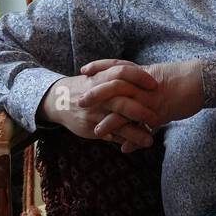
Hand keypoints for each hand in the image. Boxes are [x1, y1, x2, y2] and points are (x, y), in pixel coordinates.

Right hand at [38, 65, 160, 152]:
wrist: (58, 99)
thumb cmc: (87, 86)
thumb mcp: (99, 74)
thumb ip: (119, 75)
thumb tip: (148, 79)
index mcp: (102, 77)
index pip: (123, 71)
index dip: (140, 77)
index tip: (154, 84)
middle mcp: (99, 95)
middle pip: (123, 100)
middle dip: (142, 110)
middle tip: (157, 117)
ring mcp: (95, 112)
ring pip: (118, 122)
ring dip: (136, 132)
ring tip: (150, 140)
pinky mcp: (92, 127)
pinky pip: (111, 135)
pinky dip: (125, 140)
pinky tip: (138, 144)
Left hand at [78, 57, 203, 139]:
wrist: (203, 81)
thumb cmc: (186, 80)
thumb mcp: (164, 81)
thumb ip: (149, 87)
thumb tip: (143, 89)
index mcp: (143, 74)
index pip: (116, 66)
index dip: (100, 67)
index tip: (85, 69)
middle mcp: (143, 85)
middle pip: (113, 84)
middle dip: (96, 93)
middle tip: (80, 101)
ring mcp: (150, 98)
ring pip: (123, 106)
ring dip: (108, 120)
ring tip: (95, 131)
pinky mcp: (159, 111)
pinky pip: (141, 125)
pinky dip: (131, 137)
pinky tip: (123, 148)